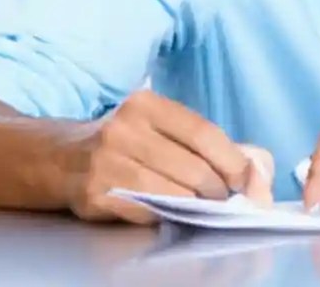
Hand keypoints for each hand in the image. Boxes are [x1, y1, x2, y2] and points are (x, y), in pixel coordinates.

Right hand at [61, 90, 273, 223]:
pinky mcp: (95, 194)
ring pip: (173, 192)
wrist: (62, 159)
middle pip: (193, 167)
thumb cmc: (128, 144)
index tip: (248, 180)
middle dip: (219, 190)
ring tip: (202, 206)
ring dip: (197, 205)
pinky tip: (171, 211)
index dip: (233, 161)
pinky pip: (148, 211)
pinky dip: (168, 215)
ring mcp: (106, 162)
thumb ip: (207, 143)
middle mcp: (124, 129)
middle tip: (226, 199)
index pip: (204, 133)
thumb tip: (257, 170)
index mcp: (147, 105)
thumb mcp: (162, 127)